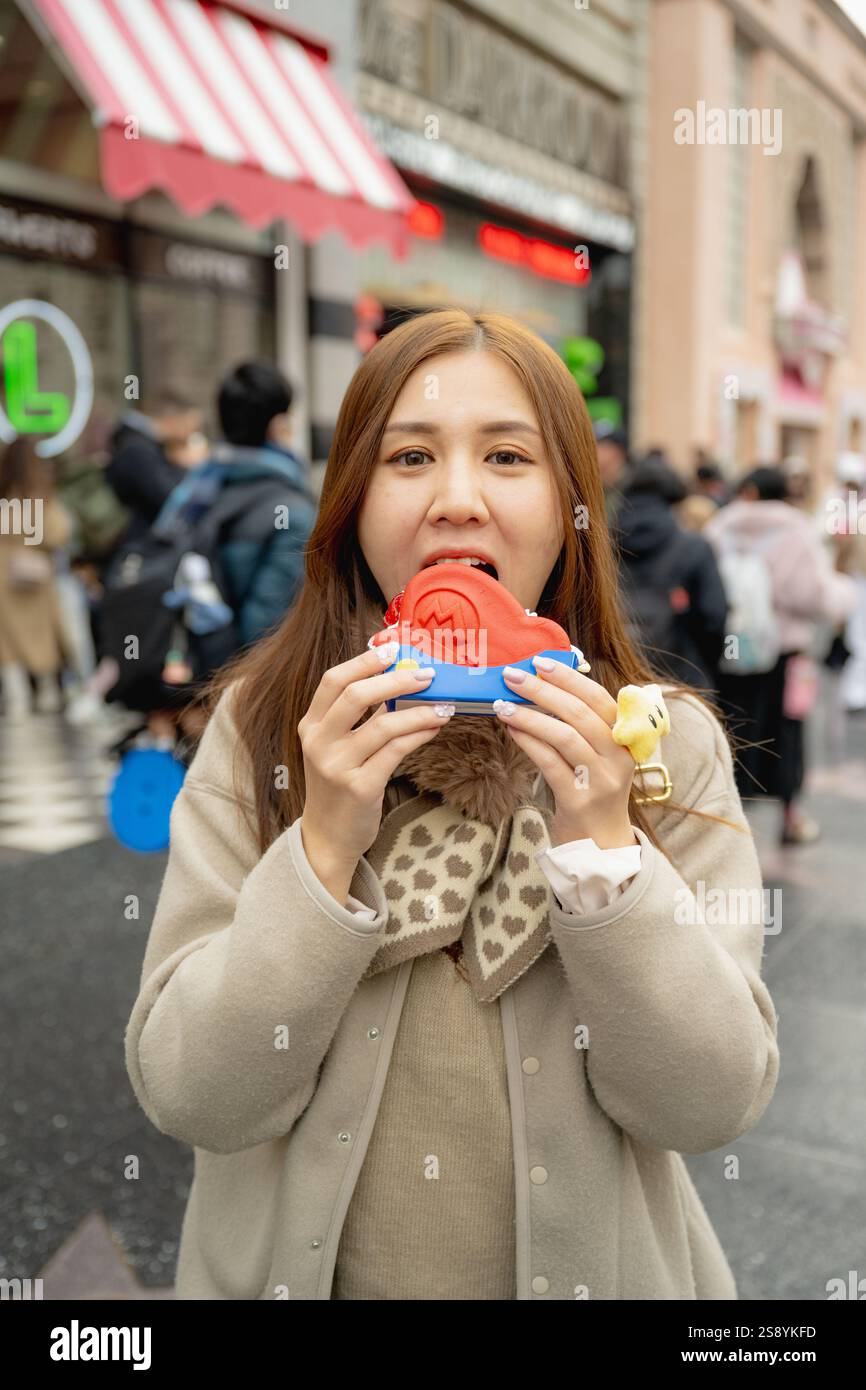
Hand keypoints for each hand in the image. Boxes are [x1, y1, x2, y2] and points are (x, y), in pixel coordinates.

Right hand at [298, 644, 454, 895]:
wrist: (328, 836)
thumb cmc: (338, 784)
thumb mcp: (335, 745)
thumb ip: (356, 715)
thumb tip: (397, 675)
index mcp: (310, 725)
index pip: (334, 680)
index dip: (365, 660)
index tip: (394, 647)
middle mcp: (318, 742)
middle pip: (356, 695)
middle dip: (396, 679)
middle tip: (427, 674)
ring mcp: (337, 766)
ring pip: (383, 725)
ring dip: (419, 711)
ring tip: (443, 706)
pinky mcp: (359, 787)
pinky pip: (396, 752)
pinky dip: (420, 734)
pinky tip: (435, 727)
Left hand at [494, 658, 636, 849]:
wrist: (602, 844)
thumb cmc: (593, 791)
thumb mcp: (598, 755)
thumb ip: (582, 725)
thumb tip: (544, 685)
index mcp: (624, 739)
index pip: (599, 698)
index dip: (569, 678)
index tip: (540, 662)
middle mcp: (618, 757)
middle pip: (580, 714)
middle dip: (543, 690)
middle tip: (512, 676)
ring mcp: (601, 781)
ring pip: (565, 737)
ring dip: (530, 716)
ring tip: (502, 704)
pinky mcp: (580, 801)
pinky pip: (550, 764)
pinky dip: (529, 743)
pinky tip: (511, 730)